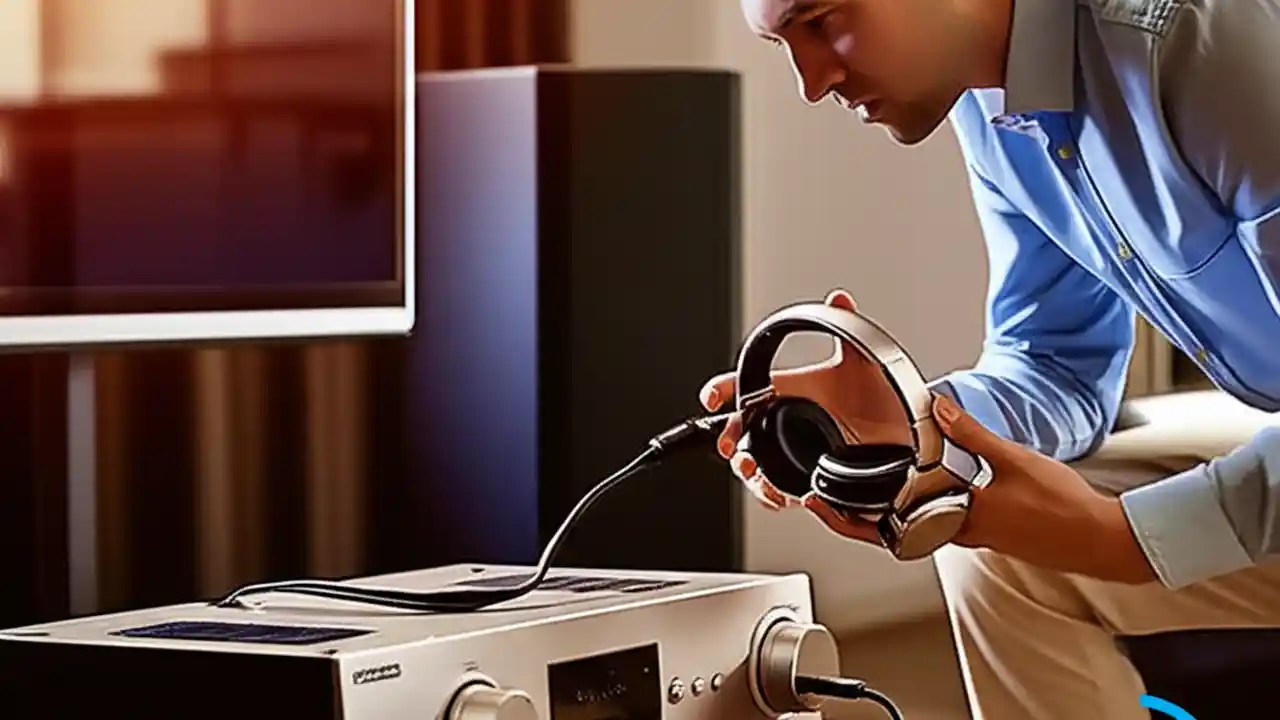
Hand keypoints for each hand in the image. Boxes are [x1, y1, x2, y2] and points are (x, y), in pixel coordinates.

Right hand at [698, 289, 912, 510]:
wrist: (908, 433)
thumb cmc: (882, 396)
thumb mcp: (863, 360)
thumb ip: (848, 327)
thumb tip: (840, 299)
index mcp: (789, 389)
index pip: (744, 385)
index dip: (723, 390)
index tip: (713, 397)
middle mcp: (787, 421)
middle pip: (740, 431)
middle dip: (729, 438)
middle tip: (731, 443)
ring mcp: (795, 451)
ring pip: (754, 464)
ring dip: (747, 469)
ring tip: (751, 469)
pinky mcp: (807, 477)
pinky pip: (778, 489)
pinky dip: (771, 493)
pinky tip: (778, 494)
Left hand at [805, 393, 1157, 583]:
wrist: (1102, 539)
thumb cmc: (1065, 508)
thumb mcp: (1013, 460)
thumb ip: (971, 433)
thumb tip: (937, 407)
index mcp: (960, 520)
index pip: (889, 524)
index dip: (850, 517)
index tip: (822, 505)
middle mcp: (960, 535)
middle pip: (893, 529)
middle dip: (856, 516)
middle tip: (823, 500)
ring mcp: (972, 537)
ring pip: (915, 526)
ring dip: (887, 510)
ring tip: (859, 489)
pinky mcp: (985, 533)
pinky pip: (940, 521)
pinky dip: (919, 506)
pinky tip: (917, 487)